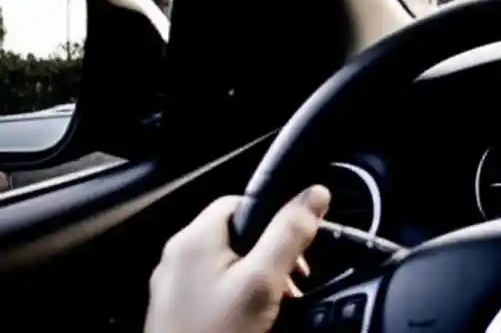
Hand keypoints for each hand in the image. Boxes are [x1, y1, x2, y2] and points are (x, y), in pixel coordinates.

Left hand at [145, 185, 330, 332]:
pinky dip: (238, 292)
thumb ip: (289, 234)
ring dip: (258, 274)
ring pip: (226, 261)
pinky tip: (253, 315)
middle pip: (235, 233)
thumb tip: (316, 192)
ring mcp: (173, 285)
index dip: (274, 214)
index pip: (239, 200)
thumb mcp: (263, 280)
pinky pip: (214, 286)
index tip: (297, 243)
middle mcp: (177, 255)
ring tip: (279, 299)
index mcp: (194, 238)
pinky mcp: (176, 309)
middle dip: (271, 250)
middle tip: (294, 278)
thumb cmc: (220, 331)